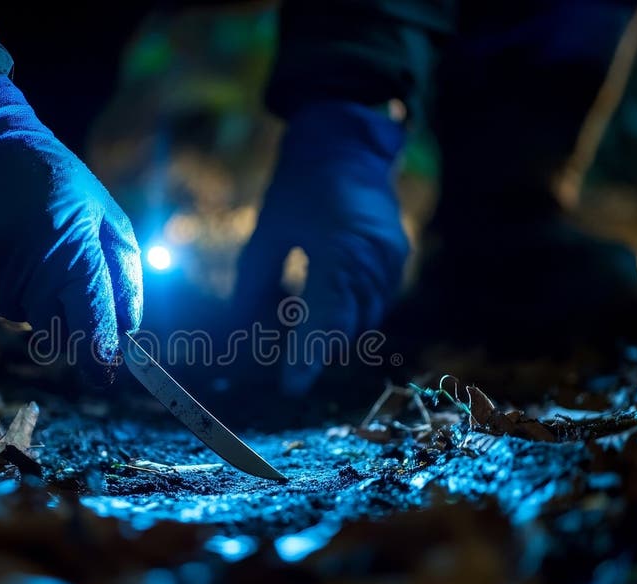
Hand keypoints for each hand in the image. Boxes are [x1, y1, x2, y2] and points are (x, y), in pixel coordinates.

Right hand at [0, 74, 141, 375]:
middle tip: (56, 258)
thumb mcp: (104, 214)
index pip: (90, 326)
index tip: (108, 371)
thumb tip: (128, 331)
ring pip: (15, 312)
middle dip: (63, 308)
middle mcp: (22, 275)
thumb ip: (122, 275)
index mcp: (69, 257)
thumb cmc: (50, 176)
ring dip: (25, 288)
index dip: (100, 354)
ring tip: (21, 235)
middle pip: (53, 328)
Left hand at [235, 101, 408, 394]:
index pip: (324, 316)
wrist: (347, 145)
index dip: (308, 356)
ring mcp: (390, 259)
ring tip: (295, 322)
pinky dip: (347, 311)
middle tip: (282, 358)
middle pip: (346, 325)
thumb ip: (255, 282)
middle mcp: (372, 258)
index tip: (291, 387)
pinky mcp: (396, 259)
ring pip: (362, 318)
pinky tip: (320, 302)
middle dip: (314, 346)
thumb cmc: (299, 184)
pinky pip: (373, 301)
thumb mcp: (268, 229)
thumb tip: (239, 328)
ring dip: (331, 330)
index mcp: (338, 247)